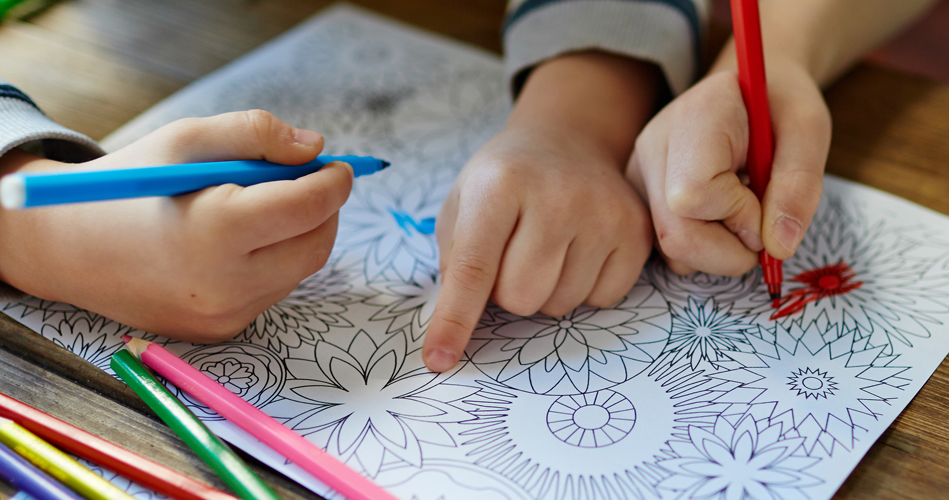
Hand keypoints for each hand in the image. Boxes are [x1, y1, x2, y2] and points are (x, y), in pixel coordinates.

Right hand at [0, 110, 352, 342]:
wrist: (69, 248)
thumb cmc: (131, 184)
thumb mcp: (187, 139)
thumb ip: (256, 134)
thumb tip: (314, 149)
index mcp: (216, 228)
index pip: (308, 207)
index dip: (334, 183)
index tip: (341, 167)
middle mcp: (225, 282)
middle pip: (315, 246)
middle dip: (326, 211)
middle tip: (315, 183)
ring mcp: (224, 314)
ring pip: (297, 271)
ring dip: (299, 236)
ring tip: (266, 207)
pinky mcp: (220, 332)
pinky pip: (271, 291)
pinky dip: (274, 262)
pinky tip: (241, 241)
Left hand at [423, 124, 653, 371]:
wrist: (566, 143)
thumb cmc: (505, 183)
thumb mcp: (463, 204)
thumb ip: (454, 263)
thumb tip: (453, 331)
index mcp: (500, 184)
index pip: (473, 268)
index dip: (455, 319)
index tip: (440, 360)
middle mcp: (557, 195)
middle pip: (520, 297)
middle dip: (506, 292)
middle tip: (512, 255)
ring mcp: (603, 213)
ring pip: (559, 304)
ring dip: (545, 290)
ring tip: (547, 247)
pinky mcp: (635, 232)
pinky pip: (600, 300)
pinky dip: (582, 288)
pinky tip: (578, 251)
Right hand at [626, 56, 830, 274]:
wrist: (746, 90)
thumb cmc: (778, 105)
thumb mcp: (808, 130)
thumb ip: (800, 185)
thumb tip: (778, 247)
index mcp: (694, 117)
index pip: (694, 194)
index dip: (738, 214)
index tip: (764, 196)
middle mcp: (653, 146)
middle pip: (675, 235)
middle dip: (730, 250)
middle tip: (759, 225)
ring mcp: (638, 174)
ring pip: (669, 250)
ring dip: (717, 251)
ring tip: (737, 212)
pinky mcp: (638, 197)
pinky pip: (665, 249)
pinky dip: (702, 248)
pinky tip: (717, 216)